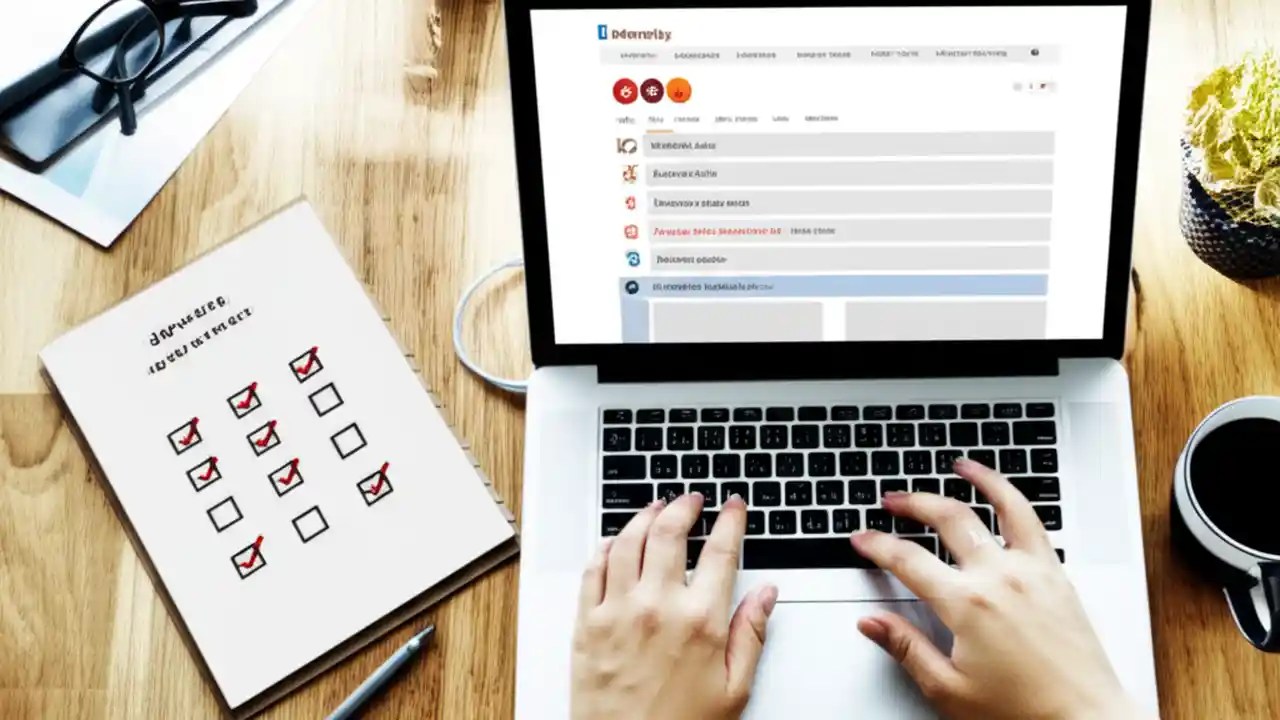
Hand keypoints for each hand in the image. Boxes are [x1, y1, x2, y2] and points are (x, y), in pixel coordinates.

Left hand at [571, 493, 777, 719]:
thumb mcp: (734, 690)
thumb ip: (751, 635)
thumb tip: (766, 595)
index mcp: (700, 622)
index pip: (721, 552)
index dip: (731, 521)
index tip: (734, 507)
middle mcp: (657, 607)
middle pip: (669, 532)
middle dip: (684, 506)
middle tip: (693, 499)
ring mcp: (618, 611)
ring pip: (627, 541)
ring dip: (644, 516)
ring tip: (656, 508)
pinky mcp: (586, 623)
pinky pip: (592, 568)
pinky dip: (605, 546)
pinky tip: (615, 542)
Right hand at [852, 458, 1142, 719]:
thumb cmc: (1024, 714)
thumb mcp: (948, 690)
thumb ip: (906, 648)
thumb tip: (871, 622)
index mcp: (967, 604)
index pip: (907, 560)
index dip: (877, 545)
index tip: (862, 539)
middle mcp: (1000, 577)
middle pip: (948, 518)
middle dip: (913, 503)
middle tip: (893, 500)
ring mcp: (1033, 572)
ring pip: (1002, 506)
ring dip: (978, 480)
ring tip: (961, 466)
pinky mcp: (1058, 578)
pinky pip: (1036, 524)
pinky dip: (1017, 501)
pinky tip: (1008, 499)